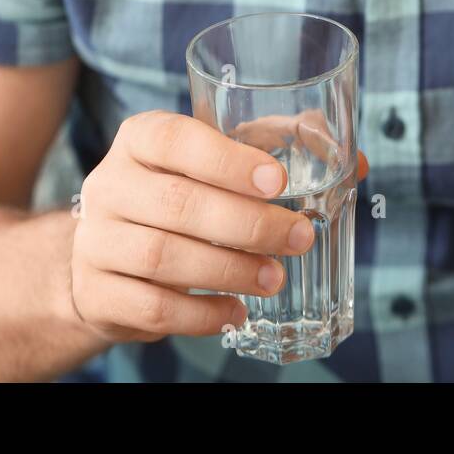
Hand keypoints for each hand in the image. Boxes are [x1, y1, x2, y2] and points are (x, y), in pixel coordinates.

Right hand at [70, 110, 367, 341]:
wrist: (101, 255)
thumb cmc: (177, 196)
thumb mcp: (213, 164)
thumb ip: (277, 152)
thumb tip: (356, 161)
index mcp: (140, 138)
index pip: (177, 139)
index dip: (228, 160)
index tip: (279, 181)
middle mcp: (111, 184)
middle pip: (177, 204)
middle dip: (247, 225)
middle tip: (298, 238)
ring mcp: (97, 240)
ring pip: (162, 257)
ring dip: (229, 271)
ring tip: (274, 278)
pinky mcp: (98, 292)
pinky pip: (151, 307)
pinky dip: (201, 315)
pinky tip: (236, 313)